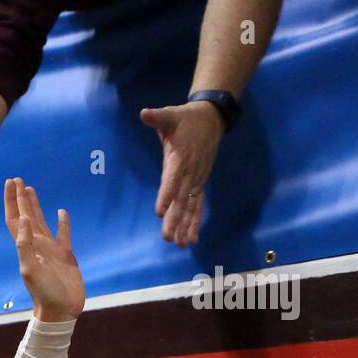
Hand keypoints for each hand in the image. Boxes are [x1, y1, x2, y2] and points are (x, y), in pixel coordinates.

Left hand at [6, 177, 84, 321]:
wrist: (60, 310)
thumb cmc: (44, 292)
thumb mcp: (30, 268)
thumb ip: (25, 244)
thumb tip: (23, 219)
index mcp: (26, 246)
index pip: (15, 218)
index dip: (11, 200)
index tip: (10, 182)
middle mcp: (37, 244)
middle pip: (26, 215)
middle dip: (20, 198)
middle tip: (18, 179)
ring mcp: (51, 249)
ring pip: (41, 221)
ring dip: (35, 205)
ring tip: (31, 190)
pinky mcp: (65, 254)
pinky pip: (63, 233)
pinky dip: (63, 222)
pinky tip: (61, 212)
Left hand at [139, 101, 223, 246]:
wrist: (212, 118)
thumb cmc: (186, 118)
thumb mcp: (171, 114)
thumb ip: (158, 117)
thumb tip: (144, 113)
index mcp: (182, 156)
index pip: (173, 178)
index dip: (167, 194)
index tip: (160, 211)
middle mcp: (191, 171)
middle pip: (182, 198)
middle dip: (175, 218)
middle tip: (167, 236)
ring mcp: (197, 178)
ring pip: (191, 205)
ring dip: (185, 225)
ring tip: (179, 244)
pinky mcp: (200, 183)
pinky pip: (198, 205)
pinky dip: (195, 221)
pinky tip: (190, 239)